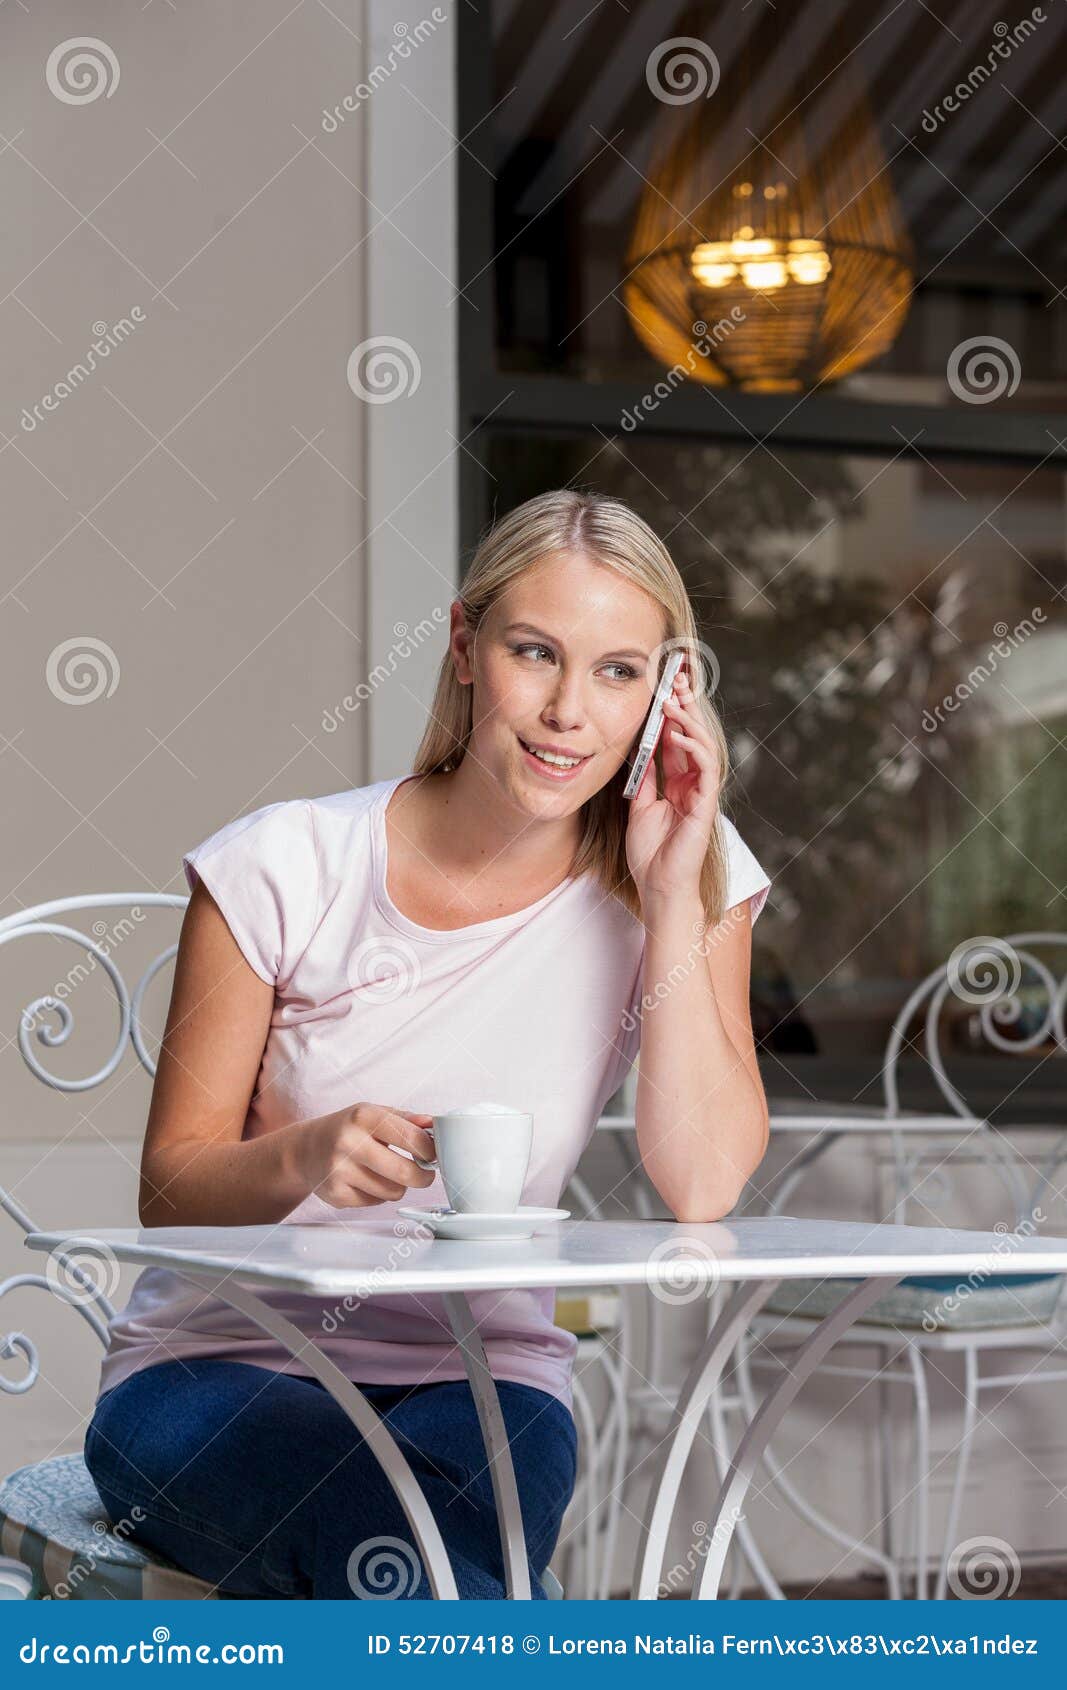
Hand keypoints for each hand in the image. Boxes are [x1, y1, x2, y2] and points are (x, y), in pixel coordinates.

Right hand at [298, 1102, 436, 1208]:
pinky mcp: (336, 1195)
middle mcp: (349, 1143)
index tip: (433, 1154)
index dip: (431, 1150)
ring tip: (387, 1172)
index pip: (413, 1138)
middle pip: (406, 1173)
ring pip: (393, 1192)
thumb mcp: (373, 1113)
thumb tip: (433, 1123)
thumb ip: (406, 1119)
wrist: (304, 1150)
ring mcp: (340, 1171)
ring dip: (398, 1185)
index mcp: (364, 1116)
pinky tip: (365, 1180)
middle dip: (423, 1176)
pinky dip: (378, 1195)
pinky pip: (376, 1203)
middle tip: (424, 1173)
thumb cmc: (346, 1129)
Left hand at [625, 659, 721, 908]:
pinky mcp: (706, 804)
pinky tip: (678, 734)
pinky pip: (705, 769)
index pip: (676, 739)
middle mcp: (692, 783)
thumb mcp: (639, 807)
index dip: (671, 713)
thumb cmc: (650, 855)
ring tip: (673, 700)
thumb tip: (639, 750)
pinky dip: (693, 749)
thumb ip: (643, 779)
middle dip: (686, 706)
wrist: (659, 888)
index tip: (662, 687)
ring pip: (702, 746)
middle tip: (676, 677)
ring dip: (688, 720)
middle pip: (692, 735)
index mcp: (677, 783)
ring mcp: (702, 792)